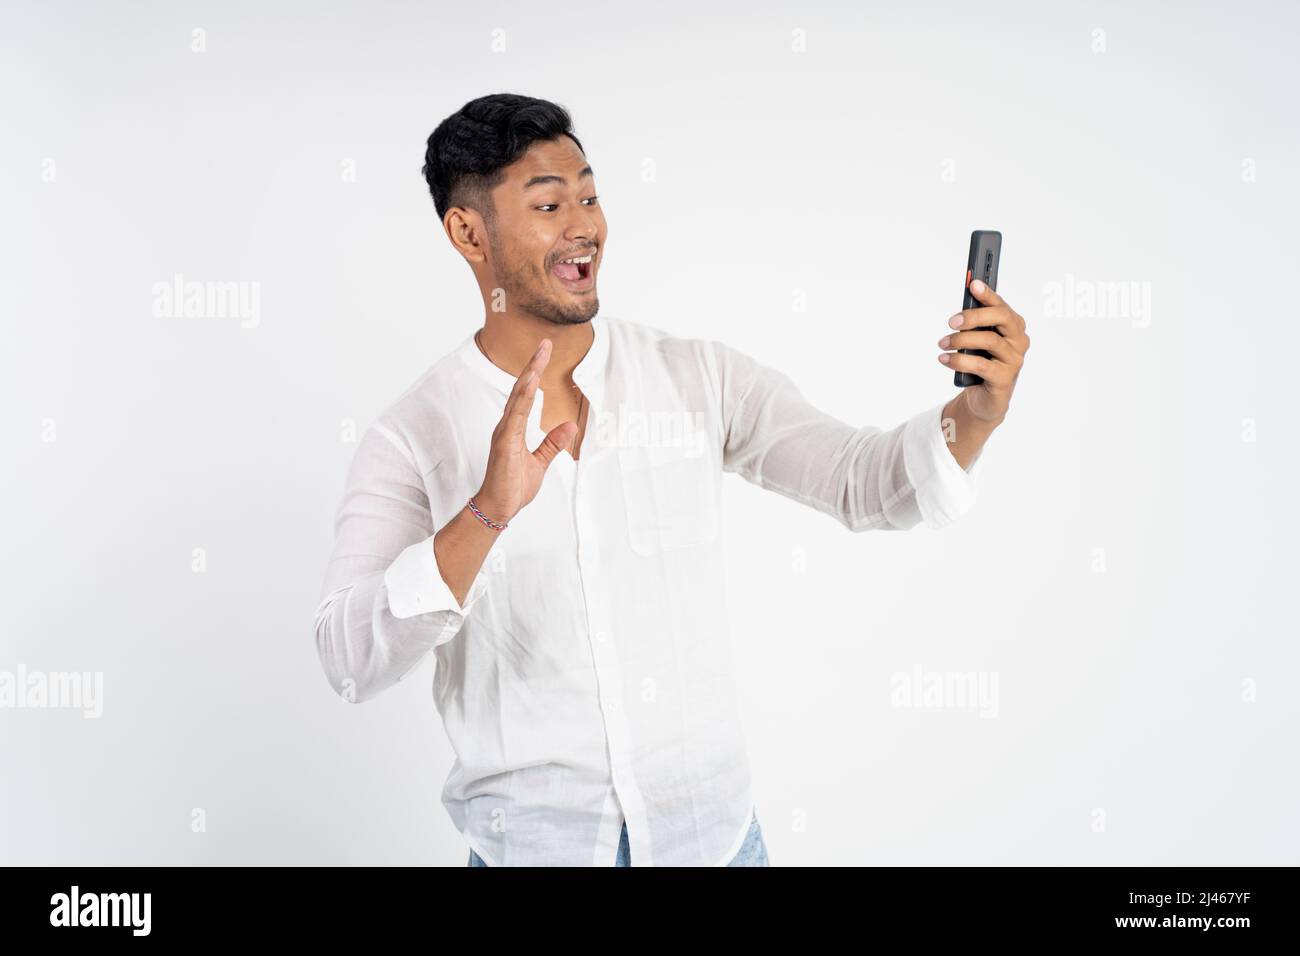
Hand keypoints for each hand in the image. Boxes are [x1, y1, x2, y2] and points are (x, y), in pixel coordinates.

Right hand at [472, 339, 577, 524]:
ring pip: (516, 398)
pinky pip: (514, 417)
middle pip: (520, 389)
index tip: (545, 353)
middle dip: (533, 365)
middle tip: (545, 344)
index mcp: (514, 428)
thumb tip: (570, 425)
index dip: (535, 372)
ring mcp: (504, 433)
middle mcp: (507, 425)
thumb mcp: (540, 462)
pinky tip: (529, 384)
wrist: (498, 508)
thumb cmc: (512, 486)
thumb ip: (552, 443)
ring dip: (528, 376)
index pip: (525, 394)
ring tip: (539, 357)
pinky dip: (521, 399)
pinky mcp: (504, 444)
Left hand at [937, 279, 1029, 422]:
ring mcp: (1014, 360)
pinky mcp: (1004, 378)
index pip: (1001, 305)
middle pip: (1001, 318)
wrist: (985, 397)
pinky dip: (959, 361)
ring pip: (989, 341)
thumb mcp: (976, 341)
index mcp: (1014, 326)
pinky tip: (944, 359)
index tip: (973, 284)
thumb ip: (974, 325)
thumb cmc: (982, 362)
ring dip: (961, 340)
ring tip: (942, 343)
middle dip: (974, 316)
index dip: (988, 294)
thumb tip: (959, 311)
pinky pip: (981, 365)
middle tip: (952, 321)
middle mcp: (1019, 340)